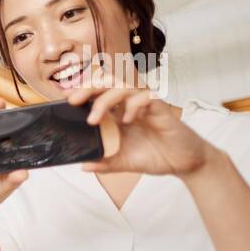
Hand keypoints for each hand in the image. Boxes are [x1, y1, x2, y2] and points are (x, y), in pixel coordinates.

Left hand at [65, 73, 211, 176]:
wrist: (185, 163)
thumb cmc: (156, 156)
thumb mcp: (124, 163)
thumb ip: (105, 163)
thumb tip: (83, 166)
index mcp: (119, 114)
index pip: (98, 95)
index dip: (83, 93)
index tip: (64, 99)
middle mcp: (130, 106)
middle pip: (108, 84)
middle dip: (89, 88)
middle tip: (73, 101)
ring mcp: (146, 106)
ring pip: (124, 88)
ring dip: (105, 100)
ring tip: (93, 119)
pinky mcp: (161, 110)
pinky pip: (146, 98)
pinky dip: (133, 105)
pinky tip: (127, 120)